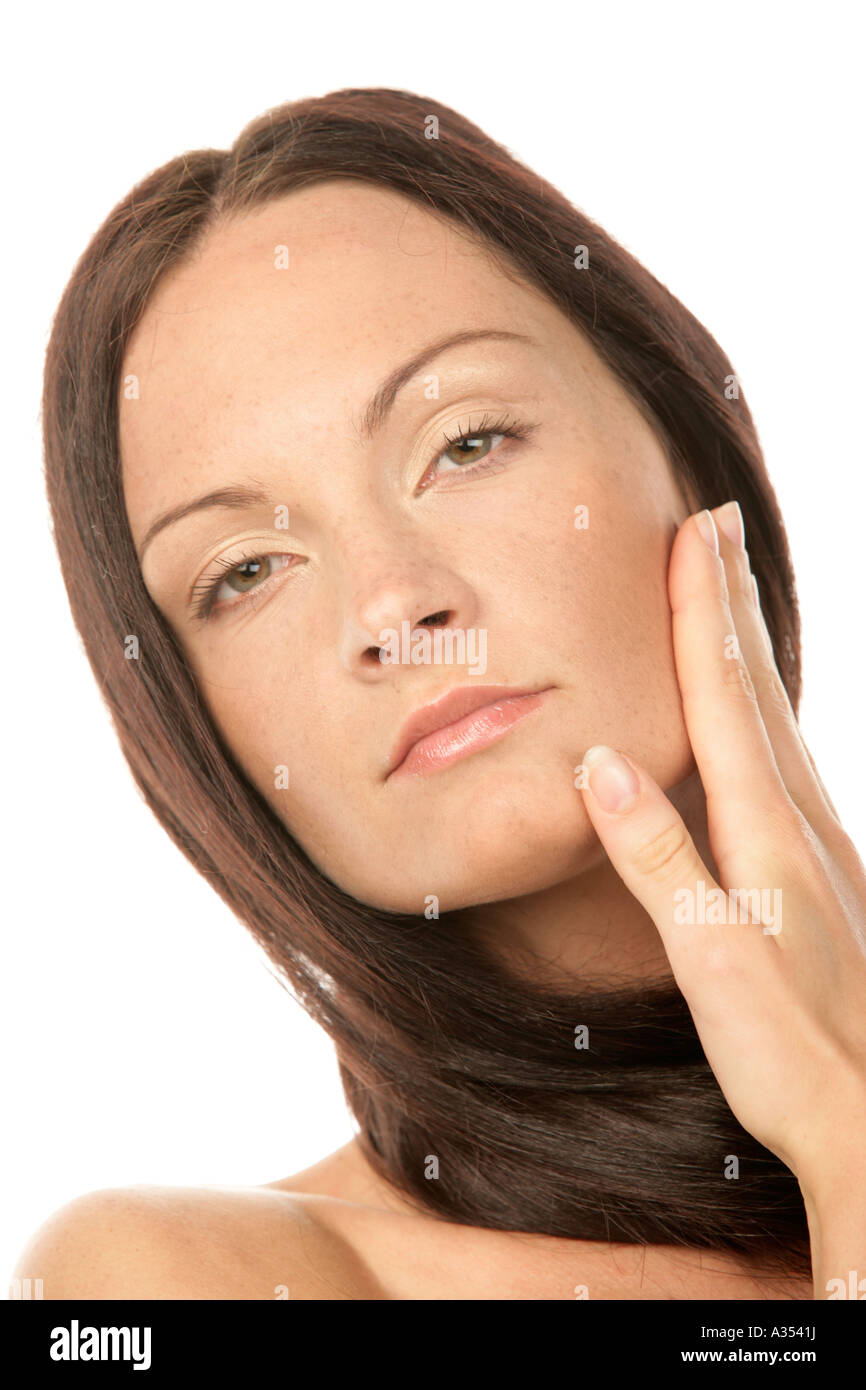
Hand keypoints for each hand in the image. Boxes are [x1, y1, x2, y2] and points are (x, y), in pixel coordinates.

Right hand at [576, 501, 865, 1207]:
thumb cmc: (792, 1052)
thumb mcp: (711, 959)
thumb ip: (657, 858)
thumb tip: (600, 763)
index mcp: (768, 831)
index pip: (725, 697)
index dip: (703, 614)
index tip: (691, 536)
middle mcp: (803, 823)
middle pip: (758, 687)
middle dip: (729, 601)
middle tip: (715, 525)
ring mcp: (821, 846)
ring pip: (778, 717)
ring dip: (749, 646)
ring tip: (729, 594)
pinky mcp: (824, 873)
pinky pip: (787, 760)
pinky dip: (764, 709)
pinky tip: (758, 720)